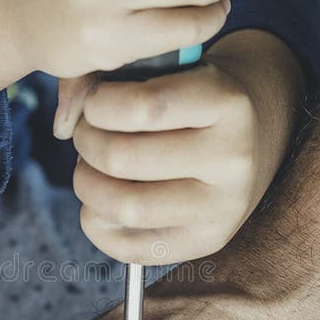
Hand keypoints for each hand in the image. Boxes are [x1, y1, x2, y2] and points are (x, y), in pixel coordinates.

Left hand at [55, 29, 304, 263]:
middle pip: (123, 159)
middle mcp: (233, 158)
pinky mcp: (208, 242)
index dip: (98, 105)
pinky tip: (101, 203)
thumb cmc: (192, 102)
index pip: (144, 107)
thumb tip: (65, 121)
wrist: (254, 140)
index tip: (93, 103)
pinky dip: (97, 224)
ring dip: (88, 186)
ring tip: (90, 169)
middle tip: (86, 136)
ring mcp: (223, 207)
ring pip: (126, 207)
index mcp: (226, 102)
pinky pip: (130, 247)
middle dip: (87, 144)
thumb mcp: (171, 72)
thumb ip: (116, 79)